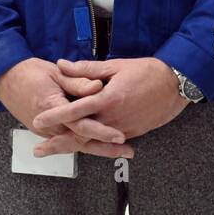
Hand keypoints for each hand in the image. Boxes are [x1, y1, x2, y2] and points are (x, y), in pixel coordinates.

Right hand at [0, 58, 133, 156]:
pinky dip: (84, 145)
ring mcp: (46, 131)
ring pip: (75, 145)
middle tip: (128, 150)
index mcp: (52, 107)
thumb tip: (98, 87)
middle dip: (105, 148)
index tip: (120, 134)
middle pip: (81, 141)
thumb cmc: (30, 72)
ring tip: (120, 152)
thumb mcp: (55, 73)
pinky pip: (67, 141)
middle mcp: (49, 124)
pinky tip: (99, 148)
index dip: (101, 131)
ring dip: (98, 149)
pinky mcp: (45, 132)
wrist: (6, 79)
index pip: (81, 125)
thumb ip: (77, 82)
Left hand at [30, 57, 187, 151]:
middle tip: (38, 149)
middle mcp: (113, 118)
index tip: (39, 120)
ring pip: (92, 142)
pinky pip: (106, 143)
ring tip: (52, 150)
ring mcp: (122, 129)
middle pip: (80, 135)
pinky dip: (90, 145)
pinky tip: (78, 147)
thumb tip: (62, 64)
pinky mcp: (131, 134)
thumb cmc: (146, 72)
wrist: (175, 85)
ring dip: (71, 146)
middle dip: (58, 143)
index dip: (55, 116)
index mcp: (108, 99)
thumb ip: (86, 69)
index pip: (75, 110)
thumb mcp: (115, 65)